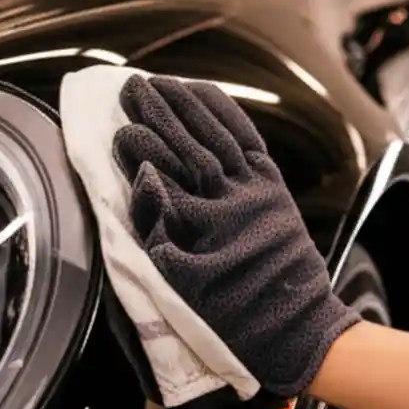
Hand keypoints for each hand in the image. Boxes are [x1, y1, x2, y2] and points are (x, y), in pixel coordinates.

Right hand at [112, 74, 359, 396]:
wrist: (291, 326)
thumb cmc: (227, 313)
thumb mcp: (180, 284)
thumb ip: (156, 229)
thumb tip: (144, 177)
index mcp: (198, 224)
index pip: (159, 169)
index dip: (136, 147)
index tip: (116, 131)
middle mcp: (226, 198)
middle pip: (185, 141)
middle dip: (156, 111)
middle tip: (129, 87)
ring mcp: (252, 187)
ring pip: (214, 132)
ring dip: (185, 103)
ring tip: (158, 82)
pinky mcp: (272, 184)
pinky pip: (246, 137)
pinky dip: (223, 111)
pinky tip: (203, 93)